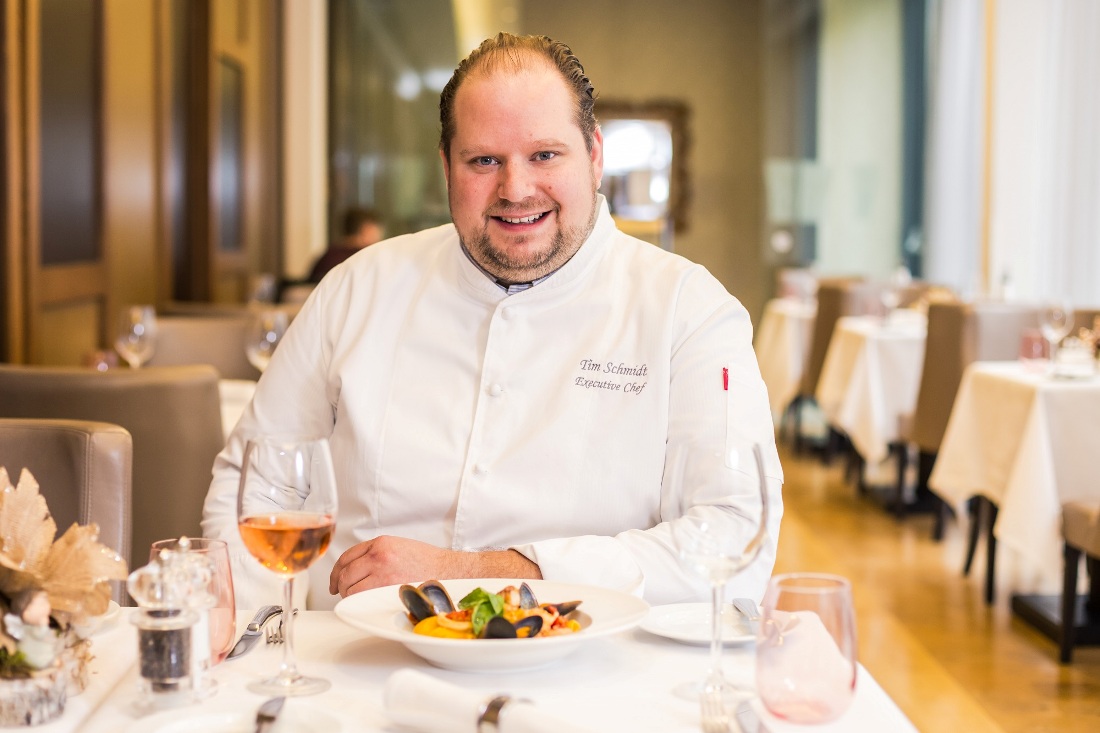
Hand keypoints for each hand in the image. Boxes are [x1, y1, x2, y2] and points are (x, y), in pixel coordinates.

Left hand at [328, 535, 540, 596]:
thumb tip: (356, 569)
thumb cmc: (430, 565)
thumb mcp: (400, 547)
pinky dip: (359, 604)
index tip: (336, 581)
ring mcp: (382, 573)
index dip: (337, 571)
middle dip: (343, 586)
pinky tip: (366, 606)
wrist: (452, 574)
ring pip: (350, 588)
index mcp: (382, 544)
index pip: (347, 556)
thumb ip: (378, 554)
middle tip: (346, 594)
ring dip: (351, 596)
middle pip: (345, 573)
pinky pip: (361, 599)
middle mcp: (379, 556)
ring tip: (361, 601)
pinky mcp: (387, 590)